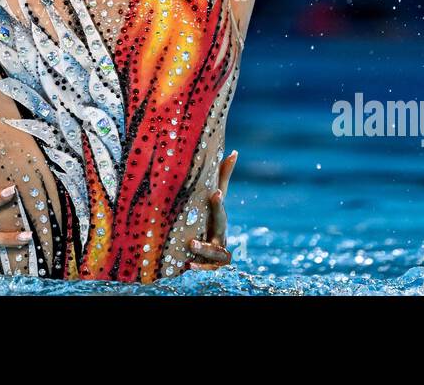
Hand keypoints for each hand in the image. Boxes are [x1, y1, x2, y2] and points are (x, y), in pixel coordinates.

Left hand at [187, 150, 238, 269]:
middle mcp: (222, 234)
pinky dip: (200, 270)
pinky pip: (208, 270)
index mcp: (219, 219)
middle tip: (212, 203)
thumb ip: (222, 180)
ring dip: (206, 248)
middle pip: (222, 225)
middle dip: (218, 214)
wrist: (210, 256)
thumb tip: (234, 152)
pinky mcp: (213, 268)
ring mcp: (219, 252)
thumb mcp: (213, 204)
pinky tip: (188, 268)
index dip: (218, 201)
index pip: (219, 207)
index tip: (215, 192)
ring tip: (191, 245)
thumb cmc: (211, 224)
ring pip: (218, 251)